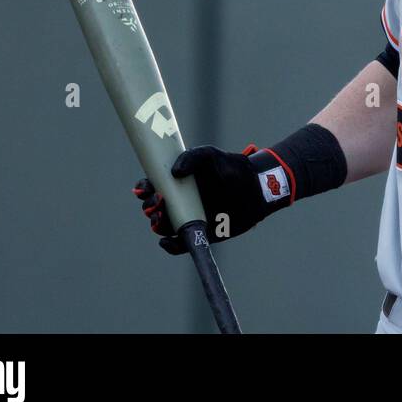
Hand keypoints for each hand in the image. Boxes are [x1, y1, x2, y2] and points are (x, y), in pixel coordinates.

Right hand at [132, 144, 271, 254]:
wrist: (256, 188)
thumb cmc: (233, 168)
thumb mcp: (212, 155)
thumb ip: (193, 156)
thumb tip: (174, 173)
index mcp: (179, 182)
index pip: (153, 186)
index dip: (144, 188)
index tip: (144, 189)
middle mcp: (181, 201)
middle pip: (155, 207)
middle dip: (150, 207)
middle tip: (157, 203)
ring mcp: (190, 217)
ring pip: (164, 226)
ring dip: (157, 225)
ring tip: (161, 219)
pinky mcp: (202, 233)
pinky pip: (181, 244)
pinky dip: (170, 246)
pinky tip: (166, 241)